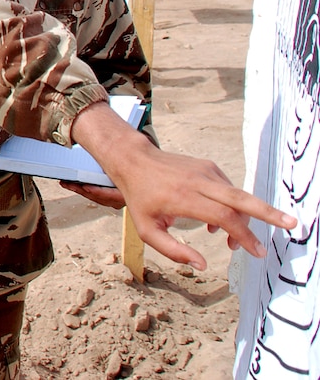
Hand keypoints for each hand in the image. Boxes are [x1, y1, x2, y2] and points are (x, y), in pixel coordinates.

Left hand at [71, 102, 297, 268]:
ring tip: (230, 242)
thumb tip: (201, 266)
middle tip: (291, 224)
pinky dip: (231, 207)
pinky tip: (216, 221)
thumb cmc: (140, 198)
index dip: (243, 236)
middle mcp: (199, 182)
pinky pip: (229, 189)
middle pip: (241, 198)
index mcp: (184, 198)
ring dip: (242, 220)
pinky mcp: (208, 166)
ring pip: (237, 196)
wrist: (135, 160)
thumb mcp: (146, 229)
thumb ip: (173, 251)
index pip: (223, 217)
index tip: (255, 252)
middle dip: (268, 213)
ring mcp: (206, 171)